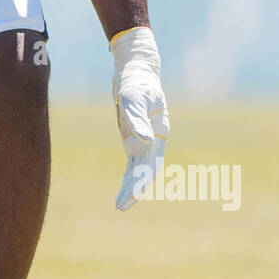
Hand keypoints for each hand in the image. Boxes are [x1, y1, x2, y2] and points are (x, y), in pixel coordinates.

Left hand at [110, 26, 168, 210]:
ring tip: (120, 206)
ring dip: (131, 188)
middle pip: (146, 171)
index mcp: (158, 133)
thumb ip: (137, 119)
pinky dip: (128, 177)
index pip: (151, 162)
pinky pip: (132, 163)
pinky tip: (123, 191)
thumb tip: (143, 143)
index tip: (133, 194)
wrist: (136, 70)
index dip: (142, 180)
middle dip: (135, 190)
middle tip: (121, 207)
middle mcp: (153, 140)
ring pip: (139, 170)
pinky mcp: (134, 138)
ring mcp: (144, 140)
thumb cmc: (136, 82)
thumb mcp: (134, 98)